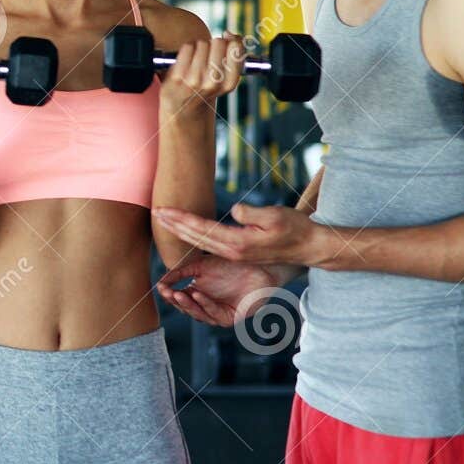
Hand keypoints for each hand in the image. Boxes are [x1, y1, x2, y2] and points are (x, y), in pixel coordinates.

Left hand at [153, 203, 332, 267]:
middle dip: (174, 225)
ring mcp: (235, 254)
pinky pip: (210, 246)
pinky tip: (185, 232)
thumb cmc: (296, 228)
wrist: (309, 248)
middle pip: (196, 237)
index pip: (201, 229)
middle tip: (154, 212)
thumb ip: (253, 214)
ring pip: (201, 243)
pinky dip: (194, 238)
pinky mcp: (238, 253)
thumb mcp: (276, 216)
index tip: (163, 210)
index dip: (180, 219)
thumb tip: (234, 210)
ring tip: (164, 220)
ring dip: (181, 231)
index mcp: (238, 243)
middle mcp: (232, 251)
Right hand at [156, 255, 283, 326]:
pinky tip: (197, 294)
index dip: (169, 294)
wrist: (258, 264)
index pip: (179, 300)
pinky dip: (205, 304)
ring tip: (178, 294)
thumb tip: (159, 282)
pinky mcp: (231, 318)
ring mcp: (219, 314)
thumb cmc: (230, 264)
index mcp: (198, 295)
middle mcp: (207, 306)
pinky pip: (214, 315)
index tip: (160, 287)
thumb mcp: (199, 266)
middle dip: (176, 301)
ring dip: (188, 305)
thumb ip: (179, 273)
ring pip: (198, 315)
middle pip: (186, 309)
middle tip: (167, 292)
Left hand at [159, 32, 246, 116]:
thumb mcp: (226, 76)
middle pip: (218, 42)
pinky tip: (185, 60)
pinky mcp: (177, 77)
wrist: (182, 108)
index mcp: (229, 83)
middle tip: (206, 56)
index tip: (223, 47)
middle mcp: (213, 83)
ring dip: (198, 47)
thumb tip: (229, 33)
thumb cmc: (205, 85)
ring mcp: (194, 80)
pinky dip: (186, 49)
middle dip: (212, 45)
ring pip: (202, 43)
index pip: (236, 47)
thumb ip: (236, 52)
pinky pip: (187, 47)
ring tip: (195, 60)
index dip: (229, 42)